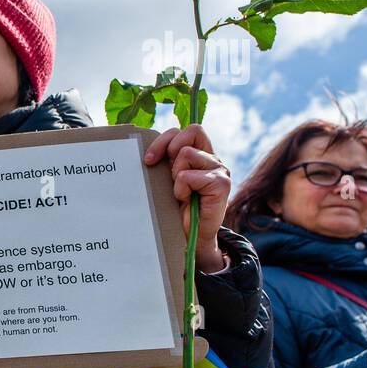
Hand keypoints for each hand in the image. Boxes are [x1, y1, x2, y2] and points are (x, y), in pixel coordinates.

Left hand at [143, 123, 230, 273]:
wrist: (191, 236)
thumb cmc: (176, 207)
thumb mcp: (168, 179)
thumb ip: (167, 161)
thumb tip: (144, 148)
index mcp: (201, 154)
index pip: (184, 131)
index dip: (164, 140)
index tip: (149, 160)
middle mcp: (212, 159)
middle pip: (191, 131)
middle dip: (171, 150)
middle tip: (169, 175)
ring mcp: (220, 170)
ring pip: (187, 154)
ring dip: (176, 176)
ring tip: (180, 192)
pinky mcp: (222, 183)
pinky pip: (189, 176)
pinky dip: (181, 189)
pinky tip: (186, 200)